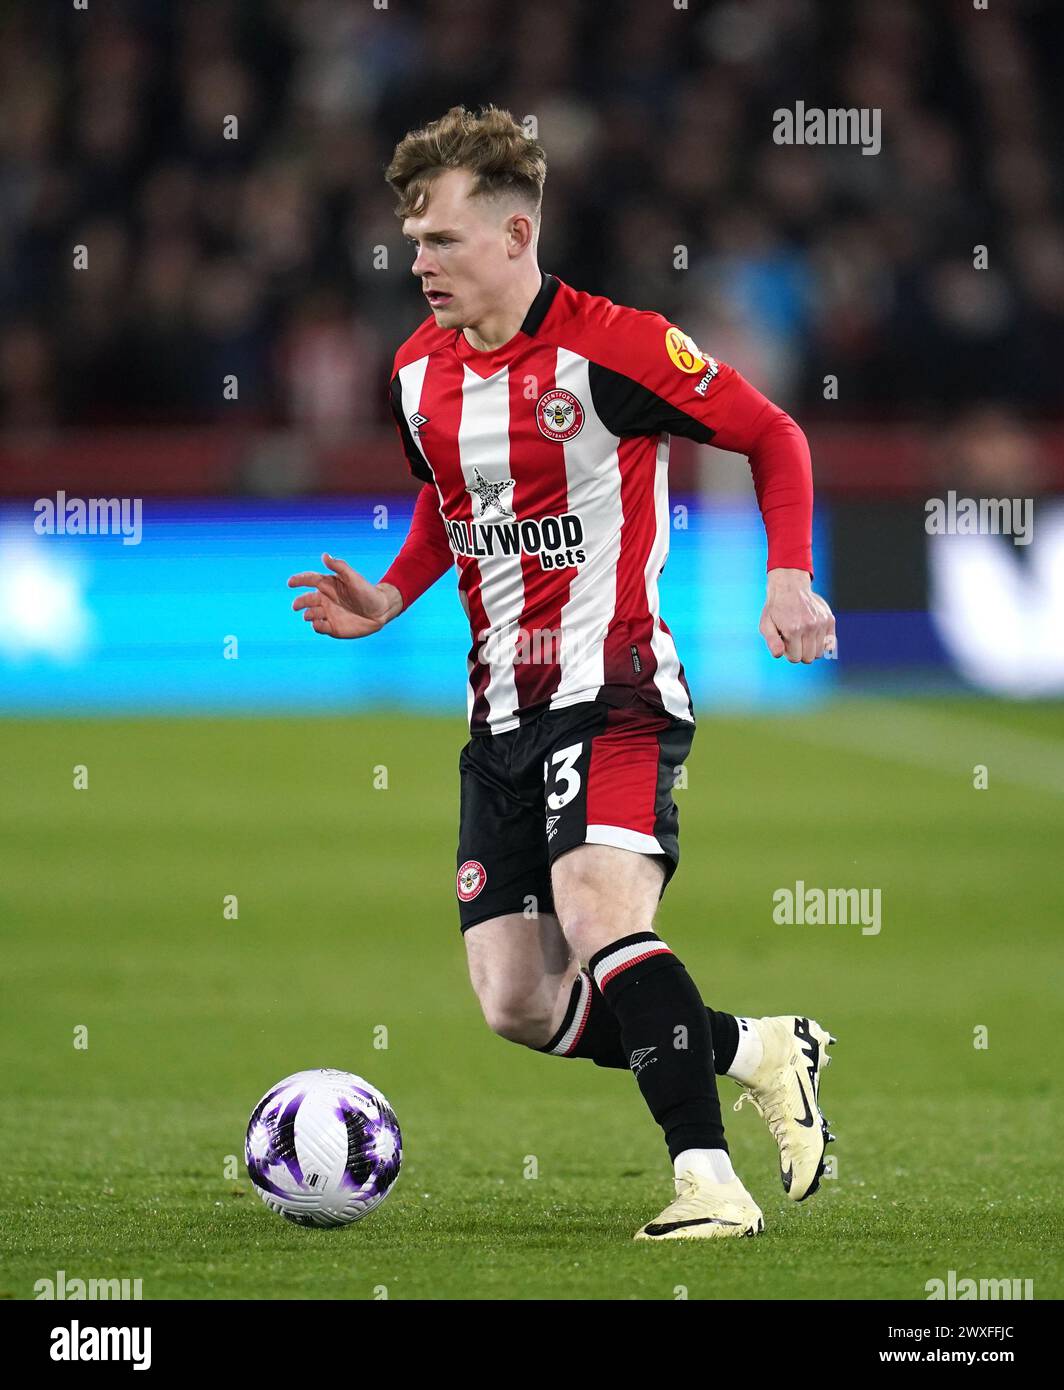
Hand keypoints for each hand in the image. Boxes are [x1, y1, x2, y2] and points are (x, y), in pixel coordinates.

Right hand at [287, 553, 401, 638]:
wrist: (380, 611)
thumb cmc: (367, 592)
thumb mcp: (353, 577)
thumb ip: (339, 566)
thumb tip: (324, 555)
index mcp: (328, 585)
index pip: (309, 580)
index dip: (299, 580)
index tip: (290, 582)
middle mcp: (325, 599)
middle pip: (306, 600)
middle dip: (299, 602)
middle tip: (296, 606)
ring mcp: (328, 613)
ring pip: (310, 614)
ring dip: (308, 614)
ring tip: (314, 614)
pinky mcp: (333, 627)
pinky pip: (319, 627)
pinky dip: (316, 626)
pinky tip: (320, 623)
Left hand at [759, 568, 835, 662]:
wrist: (790, 588)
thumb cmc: (776, 609)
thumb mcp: (766, 624)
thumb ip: (772, 641)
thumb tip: (779, 655)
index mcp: (793, 629)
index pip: (795, 658)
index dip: (789, 653)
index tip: (786, 642)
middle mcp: (809, 626)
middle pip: (809, 658)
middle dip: (800, 653)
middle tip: (794, 640)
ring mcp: (821, 623)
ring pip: (819, 653)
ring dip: (810, 649)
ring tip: (803, 636)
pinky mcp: (830, 620)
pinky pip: (830, 644)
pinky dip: (822, 643)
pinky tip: (813, 635)